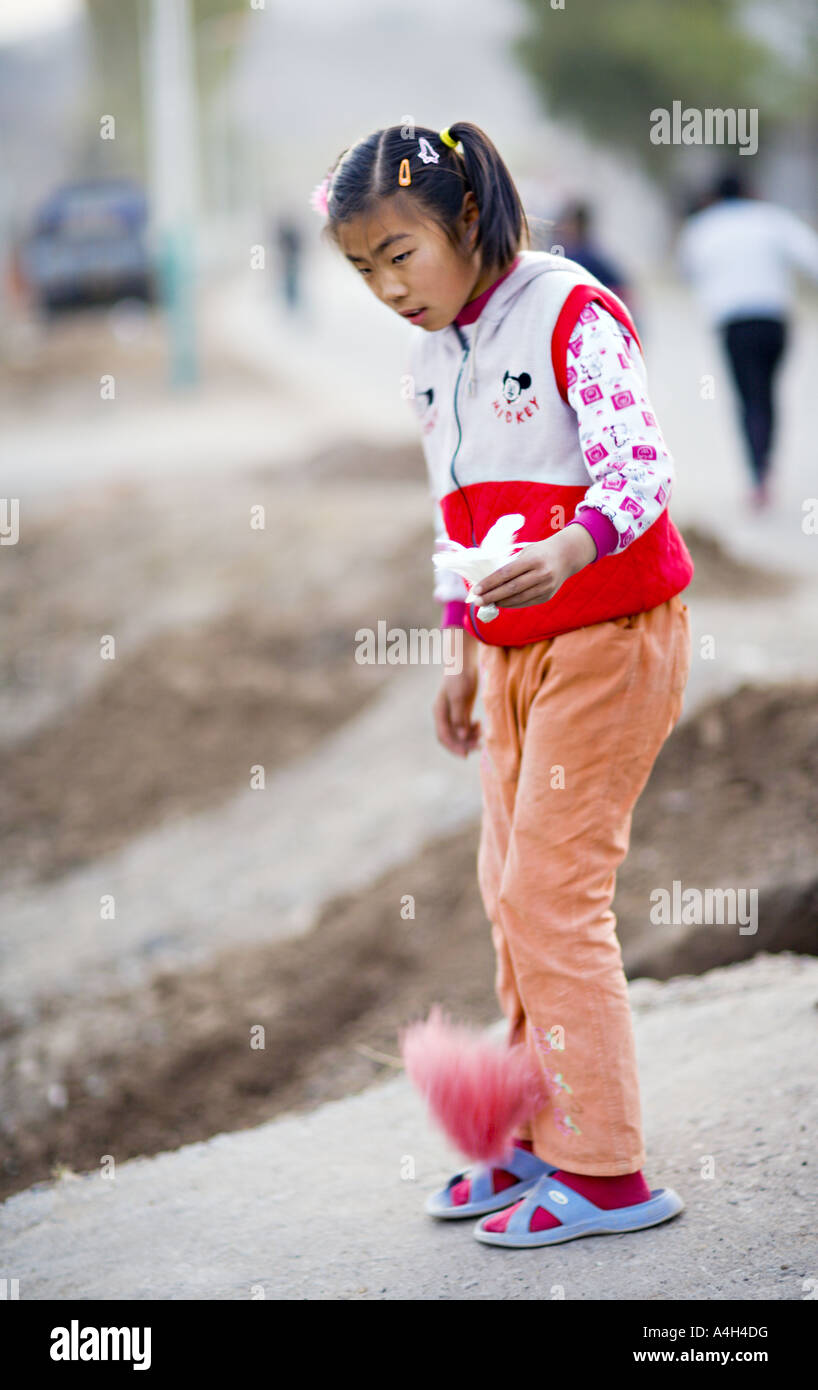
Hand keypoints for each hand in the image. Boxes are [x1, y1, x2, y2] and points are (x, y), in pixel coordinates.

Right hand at [433, 663, 480, 757]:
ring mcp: (451, 712)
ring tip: (481, 734)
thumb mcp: (460, 696)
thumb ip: (460, 716)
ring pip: (458, 732)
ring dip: (469, 737)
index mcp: (439, 712)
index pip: (443, 736)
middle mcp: (443, 714)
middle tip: (479, 746)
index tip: (466, 755)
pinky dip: (471, 729)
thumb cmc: (460, 676)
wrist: (463, 660)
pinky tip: (480, 726)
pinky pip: (464, 726)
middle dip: (464, 744)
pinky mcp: (460, 708)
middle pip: (450, 737)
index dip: (454, 747)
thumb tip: (462, 735)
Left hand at [470, 524, 596, 608]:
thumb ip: (511, 566)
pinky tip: (501, 603)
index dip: (489, 583)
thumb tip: (490, 583)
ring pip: (518, 598)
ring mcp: (546, 587)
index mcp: (533, 560)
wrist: (567, 556)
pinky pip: (526, 602)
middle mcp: (541, 574)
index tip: (475, 590)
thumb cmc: (540, 552)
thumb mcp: (526, 552)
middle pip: (511, 589)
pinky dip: (512, 604)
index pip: (506, 574)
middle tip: (477, 601)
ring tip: (487, 603)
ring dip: (500, 602)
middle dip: (491, 596)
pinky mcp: (547, 596)